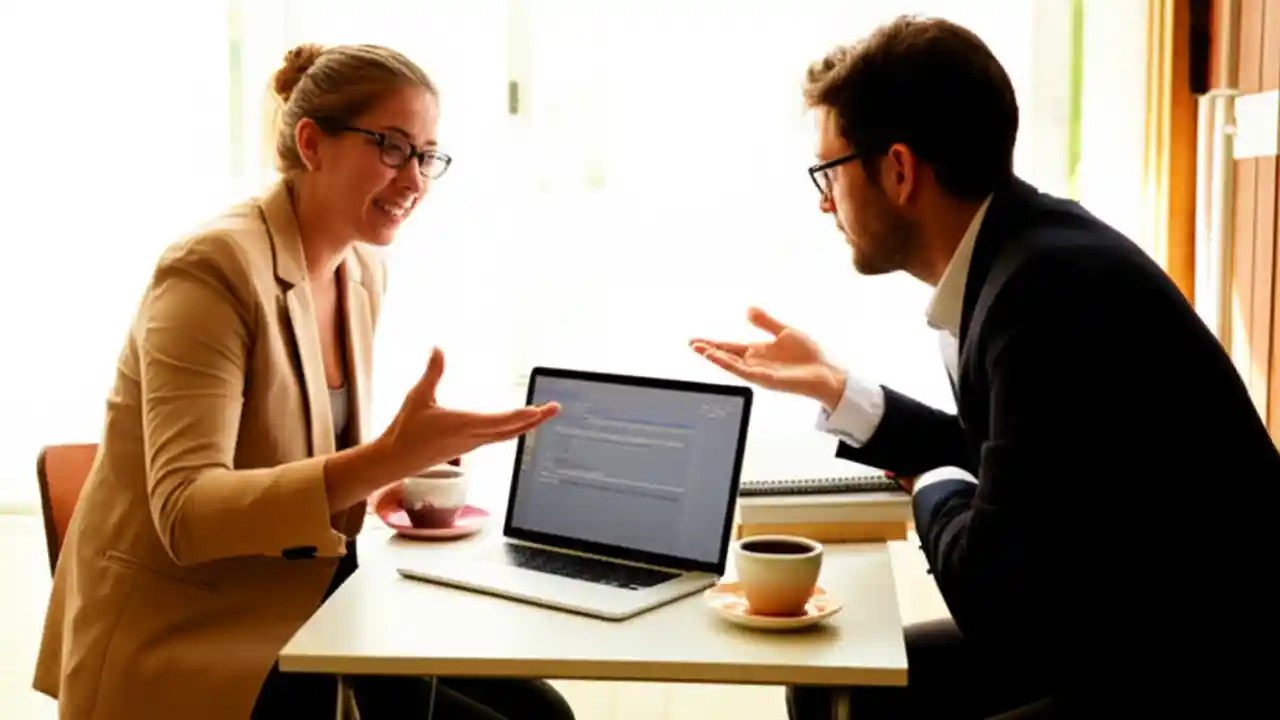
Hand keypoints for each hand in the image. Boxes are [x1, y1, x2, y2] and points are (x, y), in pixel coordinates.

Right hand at [377, 348, 559, 477]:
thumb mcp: (418, 396)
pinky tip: (519, 425)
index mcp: (464, 425)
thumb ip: (432, 372)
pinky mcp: (468, 447)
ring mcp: (472, 444)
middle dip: (535, 419)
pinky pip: (498, 438)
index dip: (521, 415)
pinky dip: (513, 430)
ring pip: (507, 435)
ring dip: (526, 425)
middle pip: (512, 429)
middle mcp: (473, 437)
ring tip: (542, 414)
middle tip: (555, 408)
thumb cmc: (406, 429)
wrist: (396, 460)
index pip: (500, 421)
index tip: (538, 410)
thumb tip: (438, 348)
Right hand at [690, 307, 846, 408]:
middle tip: (692, 345)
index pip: (730, 346)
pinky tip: (721, 359)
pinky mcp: (767, 379)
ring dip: (716, 358)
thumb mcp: (785, 332)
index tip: (697, 340)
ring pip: (732, 365)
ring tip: (701, 350)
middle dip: (709, 351)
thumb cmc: (809, 357)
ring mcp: (760, 372)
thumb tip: (748, 309)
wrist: (827, 373)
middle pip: (727, 355)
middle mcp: (756, 363)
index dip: (713, 343)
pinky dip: (731, 365)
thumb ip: (766, 322)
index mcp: (759, 352)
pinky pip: (745, 372)